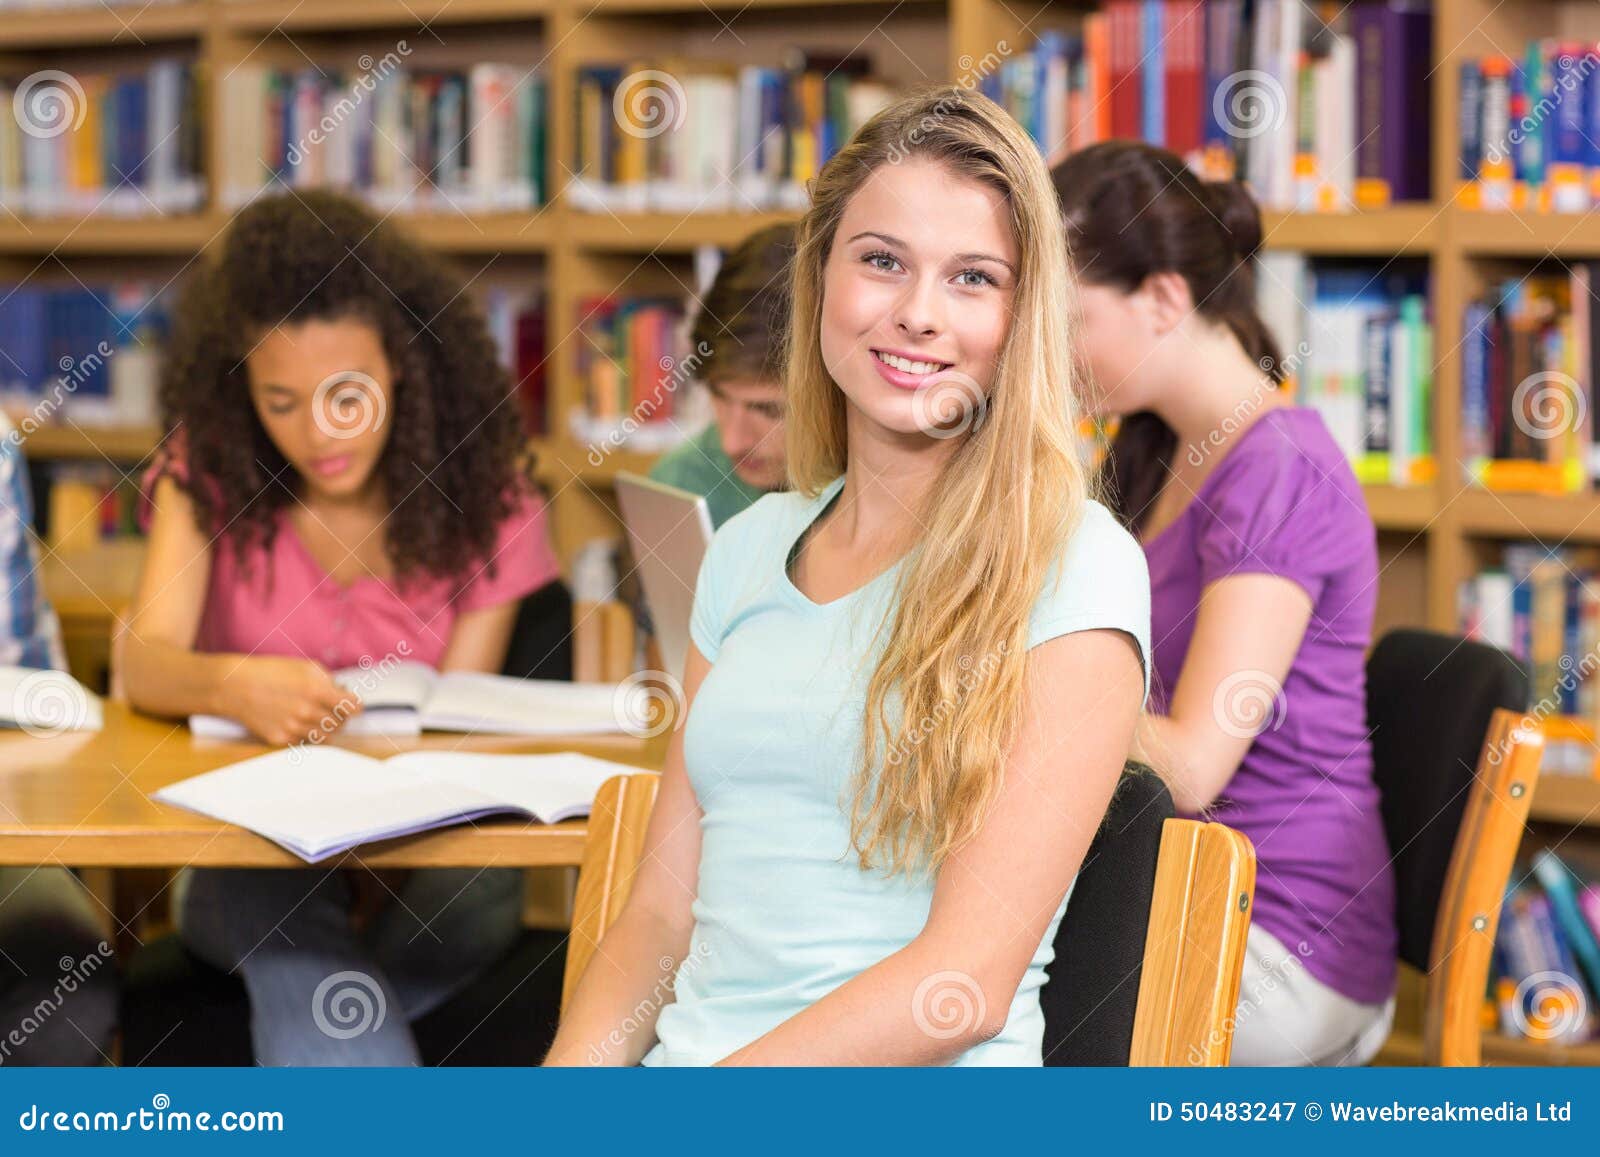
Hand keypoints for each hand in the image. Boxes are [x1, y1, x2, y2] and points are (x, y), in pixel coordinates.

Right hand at [218, 657, 360, 745]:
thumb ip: (328, 680)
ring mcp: (294, 728)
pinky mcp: (281, 739)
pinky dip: (307, 734)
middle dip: (341, 716)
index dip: (356, 706)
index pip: (352, 707)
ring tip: (318, 716)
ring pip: (325, 737)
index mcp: (317, 690)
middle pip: (340, 724)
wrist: (235, 687)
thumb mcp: (304, 666)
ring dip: (326, 727)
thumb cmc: (271, 672)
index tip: (355, 706)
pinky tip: (300, 722)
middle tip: (334, 709)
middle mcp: (308, 712)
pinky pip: (305, 742)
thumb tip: (342, 693)